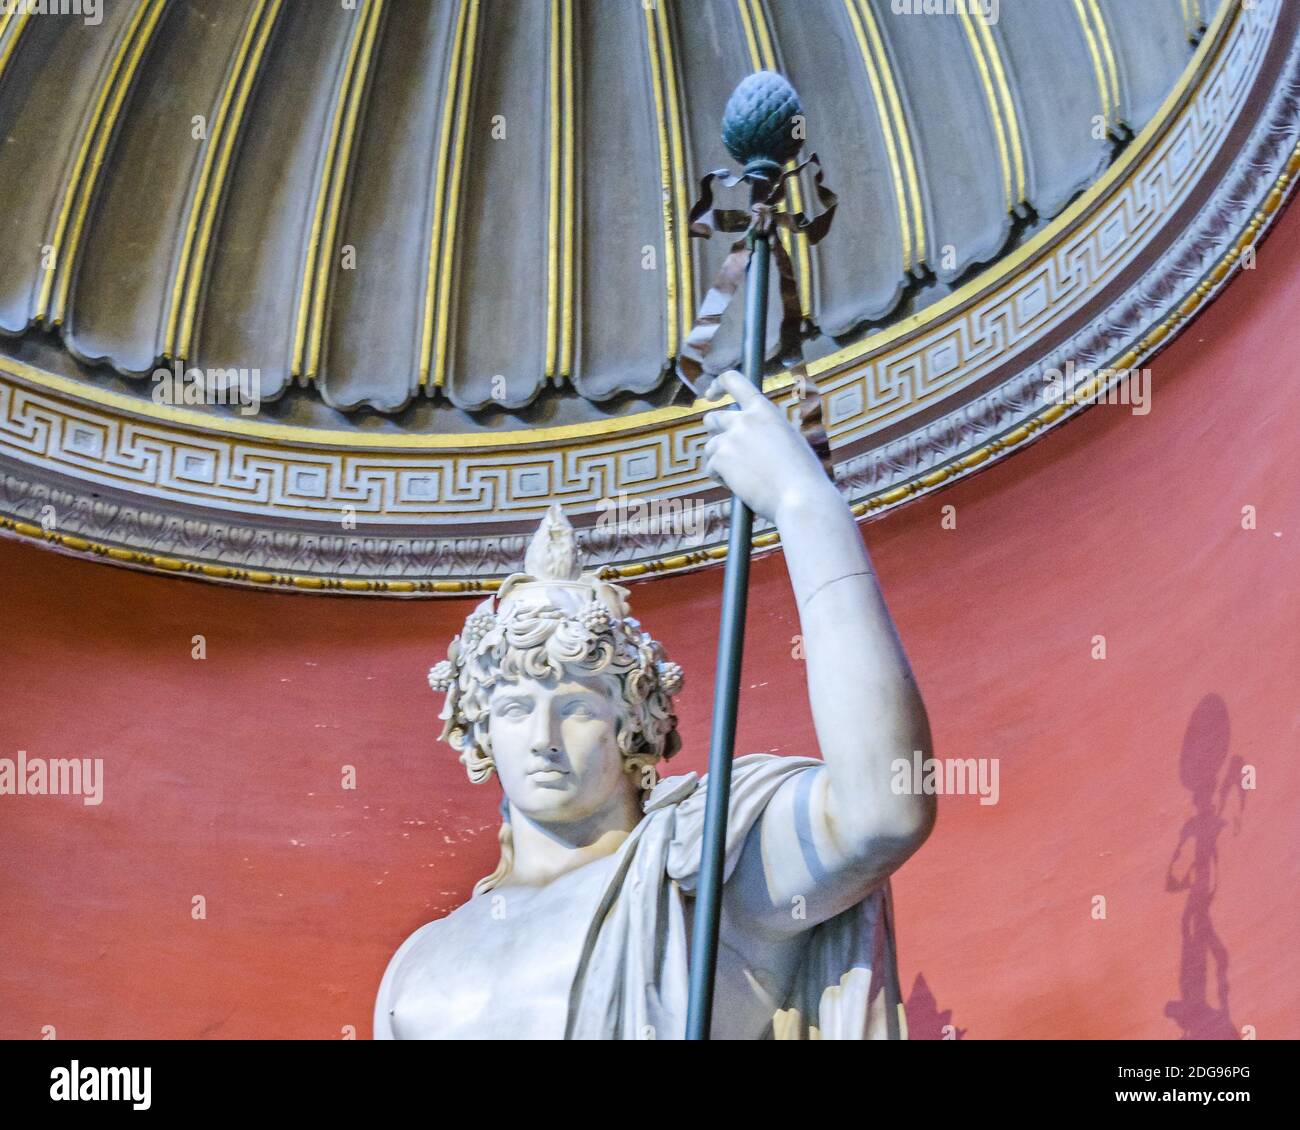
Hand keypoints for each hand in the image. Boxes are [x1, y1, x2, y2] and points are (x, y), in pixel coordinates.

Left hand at [702, 370, 835, 522]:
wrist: (801, 497)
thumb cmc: (803, 474)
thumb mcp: (790, 439)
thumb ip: (766, 430)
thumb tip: (749, 436)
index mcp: (764, 409)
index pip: (733, 380)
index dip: (717, 385)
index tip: (710, 395)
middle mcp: (744, 420)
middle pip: (712, 418)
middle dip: (715, 434)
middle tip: (726, 451)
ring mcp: (729, 439)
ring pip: (710, 447)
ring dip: (720, 461)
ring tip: (742, 477)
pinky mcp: (720, 460)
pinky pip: (710, 468)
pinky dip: (721, 479)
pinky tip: (740, 487)